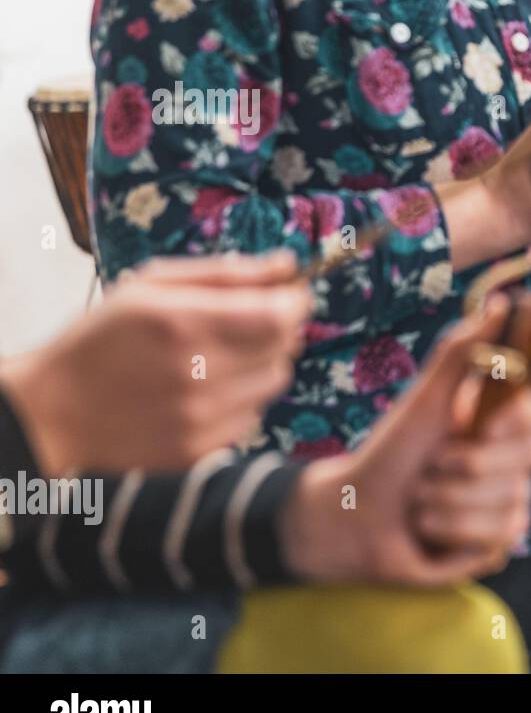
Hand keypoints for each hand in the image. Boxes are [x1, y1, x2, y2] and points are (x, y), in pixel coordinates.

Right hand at [0, 253, 310, 475]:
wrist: (55, 411)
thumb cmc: (102, 337)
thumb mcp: (151, 285)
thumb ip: (225, 273)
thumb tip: (287, 264)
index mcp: (184, 323)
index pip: (280, 314)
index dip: (293, 301)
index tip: (286, 294)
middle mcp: (198, 373)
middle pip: (284, 347)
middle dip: (279, 328)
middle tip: (249, 321)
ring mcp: (201, 417)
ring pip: (275, 381)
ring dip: (263, 363)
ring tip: (222, 355)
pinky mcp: (202, 448)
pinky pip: (254, 415)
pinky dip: (243, 398)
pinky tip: (206, 389)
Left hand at [281, 297, 530, 585]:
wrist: (354, 515)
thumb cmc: (389, 452)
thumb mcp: (427, 398)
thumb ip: (463, 350)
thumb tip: (503, 301)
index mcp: (500, 422)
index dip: (518, 420)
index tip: (481, 424)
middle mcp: (511, 462)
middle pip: (525, 460)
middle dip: (464, 466)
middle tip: (430, 467)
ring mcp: (507, 503)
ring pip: (510, 501)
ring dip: (450, 502)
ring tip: (421, 502)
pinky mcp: (496, 545)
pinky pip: (499, 536)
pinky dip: (453, 532)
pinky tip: (430, 530)